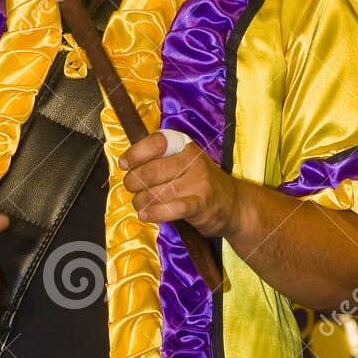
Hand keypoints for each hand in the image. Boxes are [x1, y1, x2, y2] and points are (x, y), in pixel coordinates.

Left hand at [120, 132, 238, 237]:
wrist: (233, 204)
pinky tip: (146, 215)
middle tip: (131, 189)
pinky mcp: (200, 204)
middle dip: (133, 183)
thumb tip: (126, 163)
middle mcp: (192, 161)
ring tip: (140, 205)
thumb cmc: (200, 182)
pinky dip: (154, 213)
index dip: (136, 153)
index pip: (157, 142)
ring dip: (141, 202)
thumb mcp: (184, 162)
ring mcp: (198, 183)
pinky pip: (170, 208)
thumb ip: (160, 159)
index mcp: (185, 146)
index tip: (124, 164)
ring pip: (156, 192)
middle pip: (151, 171)